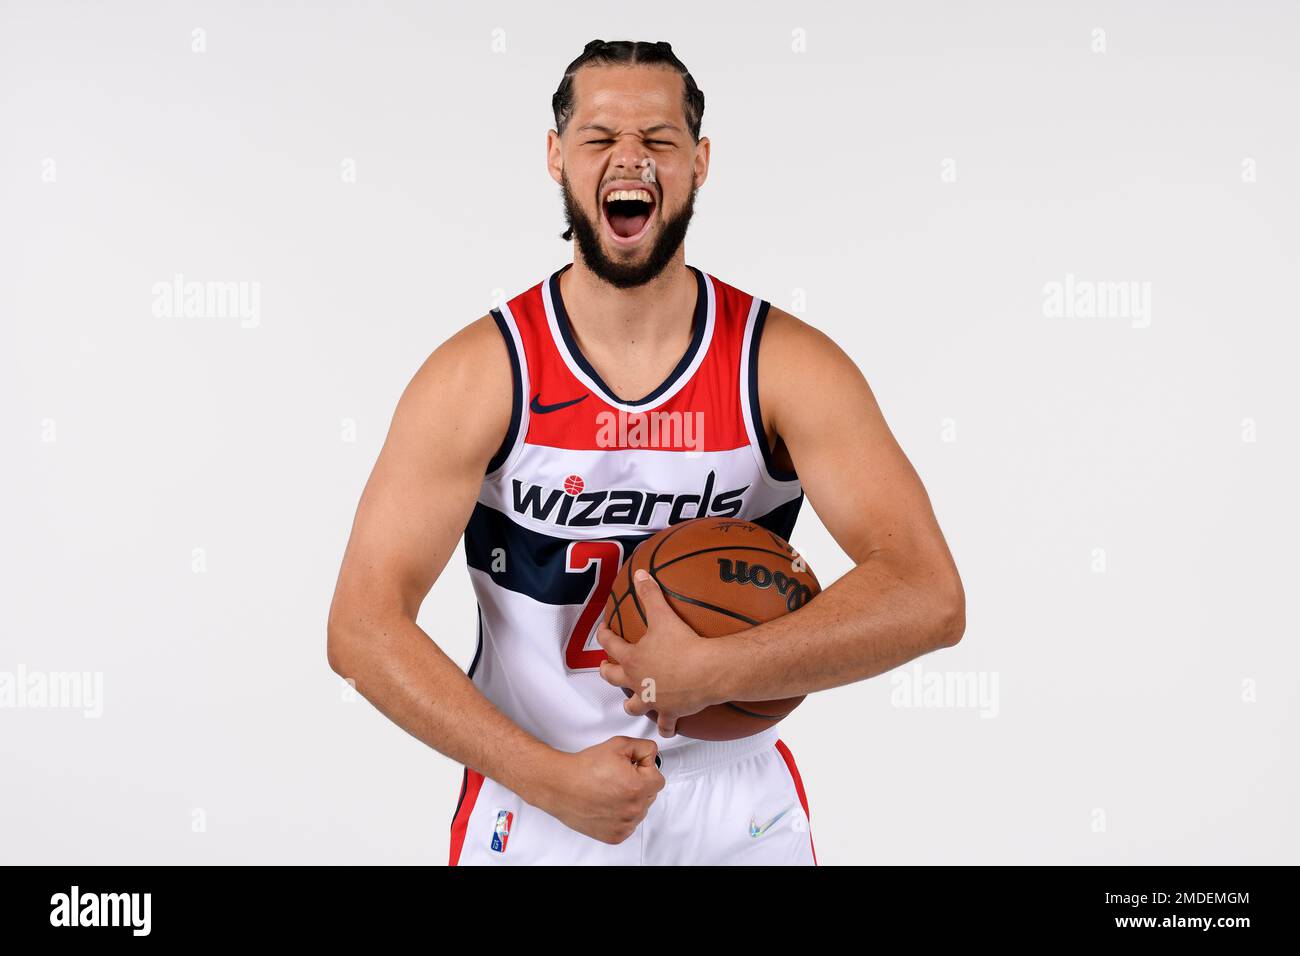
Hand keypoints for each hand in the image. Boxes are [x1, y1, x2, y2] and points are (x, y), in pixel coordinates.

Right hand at [532, 736, 664, 844]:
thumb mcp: (619, 745)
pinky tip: (606, 804)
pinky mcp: (615, 836)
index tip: (631, 767)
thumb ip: (644, 747)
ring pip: (640, 811)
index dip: (644, 768)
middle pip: (650, 795)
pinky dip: (620, 816)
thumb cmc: (584, 768)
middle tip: (618, 777)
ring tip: (609, 791)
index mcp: (639, 787)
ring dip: (631, 801)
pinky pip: (628, 825)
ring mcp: (625, 825)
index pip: (658, 778)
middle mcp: (634, 809)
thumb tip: (652, 755)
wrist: (560, 785)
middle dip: (638, 785)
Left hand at [596, 569, 724, 737]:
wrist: (707, 672)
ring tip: (631, 701)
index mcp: (633, 659)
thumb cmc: (684, 644)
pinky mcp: (670, 712)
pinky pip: (666, 724)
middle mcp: (638, 682)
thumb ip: (650, 593)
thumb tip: (640, 573)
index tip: (603, 630)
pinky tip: (667, 728)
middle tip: (606, 667)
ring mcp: (652, 700)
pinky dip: (665, 727)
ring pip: (633, 705)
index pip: (610, 645)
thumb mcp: (664, 615)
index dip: (604, 636)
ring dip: (630, 703)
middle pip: (614, 678)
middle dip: (608, 672)